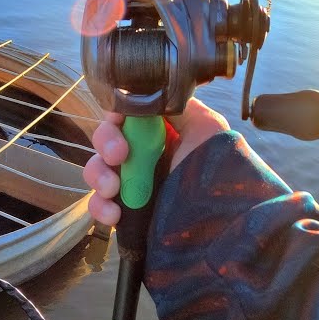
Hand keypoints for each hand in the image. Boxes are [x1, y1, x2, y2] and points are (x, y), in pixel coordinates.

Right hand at [83, 98, 228, 225]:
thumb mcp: (206, 126)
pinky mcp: (128, 211)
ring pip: (97, 169)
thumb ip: (178, 105)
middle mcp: (146, 155)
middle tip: (118, 156)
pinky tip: (114, 213)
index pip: (126, 115)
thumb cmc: (217, 171)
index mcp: (163, 133)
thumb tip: (151, 94)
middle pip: (106, 138)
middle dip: (106, 143)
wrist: (221, 226)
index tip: (118, 120)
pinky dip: (100, 206)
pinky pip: (100, 203)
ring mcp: (135, 184)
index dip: (116, 114)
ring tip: (113, 188)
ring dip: (99, 175)